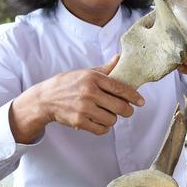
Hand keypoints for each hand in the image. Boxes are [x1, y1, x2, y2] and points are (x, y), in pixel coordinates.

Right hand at [10, 54, 144, 142]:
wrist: (45, 99)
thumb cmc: (68, 83)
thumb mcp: (86, 72)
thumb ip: (105, 69)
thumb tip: (120, 57)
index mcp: (93, 78)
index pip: (120, 88)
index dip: (134, 96)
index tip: (141, 102)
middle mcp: (89, 92)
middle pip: (120, 107)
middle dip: (127, 111)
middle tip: (127, 111)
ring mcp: (84, 108)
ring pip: (112, 120)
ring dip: (113, 119)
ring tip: (107, 114)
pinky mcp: (79, 121)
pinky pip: (101, 129)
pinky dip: (103, 128)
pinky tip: (100, 122)